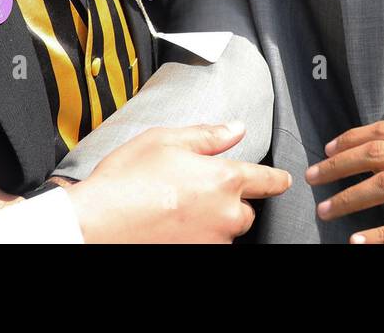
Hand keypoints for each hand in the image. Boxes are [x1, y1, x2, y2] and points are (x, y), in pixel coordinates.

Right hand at [64, 122, 290, 242]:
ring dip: (215, 221)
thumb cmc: (129, 179)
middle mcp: (226, 215)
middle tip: (201, 190)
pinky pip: (207, 244)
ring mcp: (211, 241)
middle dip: (233, 201)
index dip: (277, 179)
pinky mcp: (195, 255)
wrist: (99, 222)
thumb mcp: (167, 140)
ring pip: (226, 231)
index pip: (268, 181)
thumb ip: (208, 136)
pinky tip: (175, 224)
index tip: (283, 180)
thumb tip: (236, 129)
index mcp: (226, 180)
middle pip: (246, 211)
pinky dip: (198, 235)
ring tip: (181, 207)